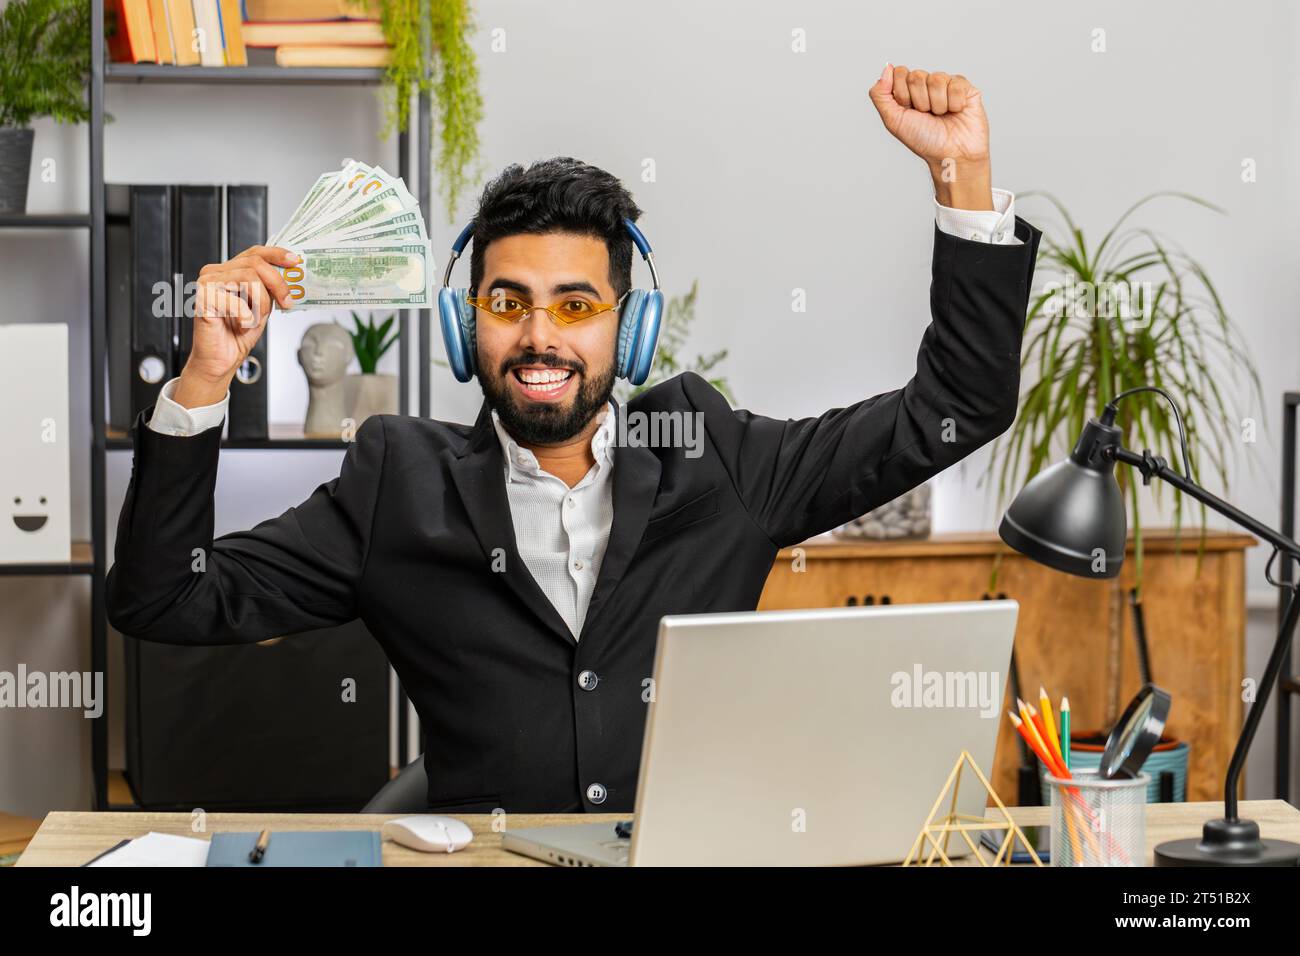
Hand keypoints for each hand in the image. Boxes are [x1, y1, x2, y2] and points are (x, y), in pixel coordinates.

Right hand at [175, 245, 297, 406]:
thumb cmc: (237, 335)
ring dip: (261, 303)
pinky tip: (242, 324)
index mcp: (227, 271)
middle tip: (286, 302)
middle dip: (277, 284)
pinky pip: (238, 302)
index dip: (276, 254)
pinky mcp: (203, 299)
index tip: (294, 261)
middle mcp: (214, 273)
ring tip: (255, 318)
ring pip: (250, 278)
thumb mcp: (262, 306)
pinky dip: (247, 317)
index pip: (254, 252)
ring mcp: (206, 284)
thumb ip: (271, 289)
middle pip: (255, 263)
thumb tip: (292, 276)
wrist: (220, 360)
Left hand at [868, 63, 992, 210]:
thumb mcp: (893, 121)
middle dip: (919, 101)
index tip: (909, 111)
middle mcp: (927, 86)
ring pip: (936, 79)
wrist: (950, 154)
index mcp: (908, 91)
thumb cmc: (923, 140)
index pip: (900, 73)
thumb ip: (880, 95)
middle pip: (916, 76)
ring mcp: (947, 85)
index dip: (902, 94)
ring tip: (942, 116)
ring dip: (936, 104)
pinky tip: (956, 112)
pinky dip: (953, 103)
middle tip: (927, 116)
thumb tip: (887, 67)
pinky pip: (955, 84)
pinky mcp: (966, 88)